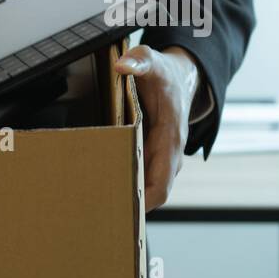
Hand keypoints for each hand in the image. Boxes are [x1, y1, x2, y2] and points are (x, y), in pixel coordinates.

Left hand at [114, 44, 199, 210]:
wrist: (181, 78)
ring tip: (97, 208)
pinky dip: (127, 184)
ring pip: (148, 187)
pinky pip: (143, 177)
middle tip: (99, 216)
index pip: (161, 183)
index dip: (144, 202)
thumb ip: (140, 61)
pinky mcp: (154, 156)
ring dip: (127, 197)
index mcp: (171, 138)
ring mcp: (163, 157)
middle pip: (153, 193)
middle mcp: (170, 154)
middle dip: (130, 206)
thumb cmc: (166, 74)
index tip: (123, 214)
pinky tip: (104, 187)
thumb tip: (122, 66)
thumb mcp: (153, 61)